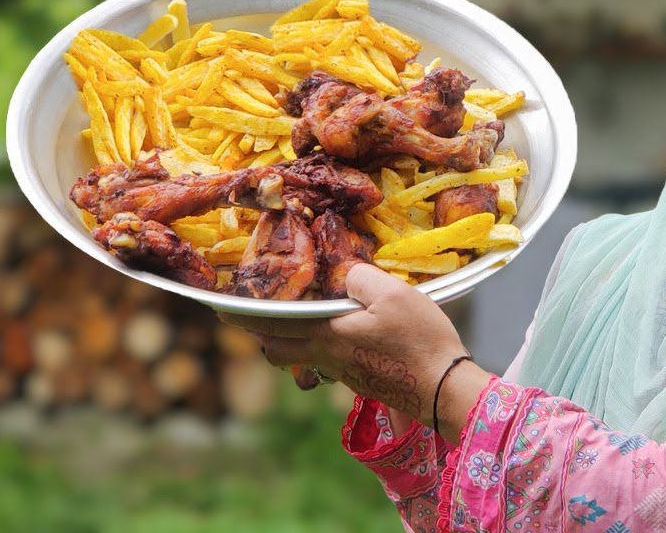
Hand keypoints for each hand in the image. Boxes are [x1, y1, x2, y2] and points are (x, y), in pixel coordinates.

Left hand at [218, 264, 473, 423]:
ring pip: (303, 360)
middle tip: (258, 315)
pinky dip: (321, 348)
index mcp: (328, 336)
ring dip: (292, 343)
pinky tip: (341, 334)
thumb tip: (345, 276)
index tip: (220, 309)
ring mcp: (345, 374)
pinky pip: (328, 364)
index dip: (243, 317)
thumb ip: (360, 279)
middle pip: (279, 352)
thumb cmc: (420, 340)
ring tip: (298, 321)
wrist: (445, 390)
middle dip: (263, 334)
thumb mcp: (393, 294)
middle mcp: (329, 359)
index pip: (273, 326)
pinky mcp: (363, 382)